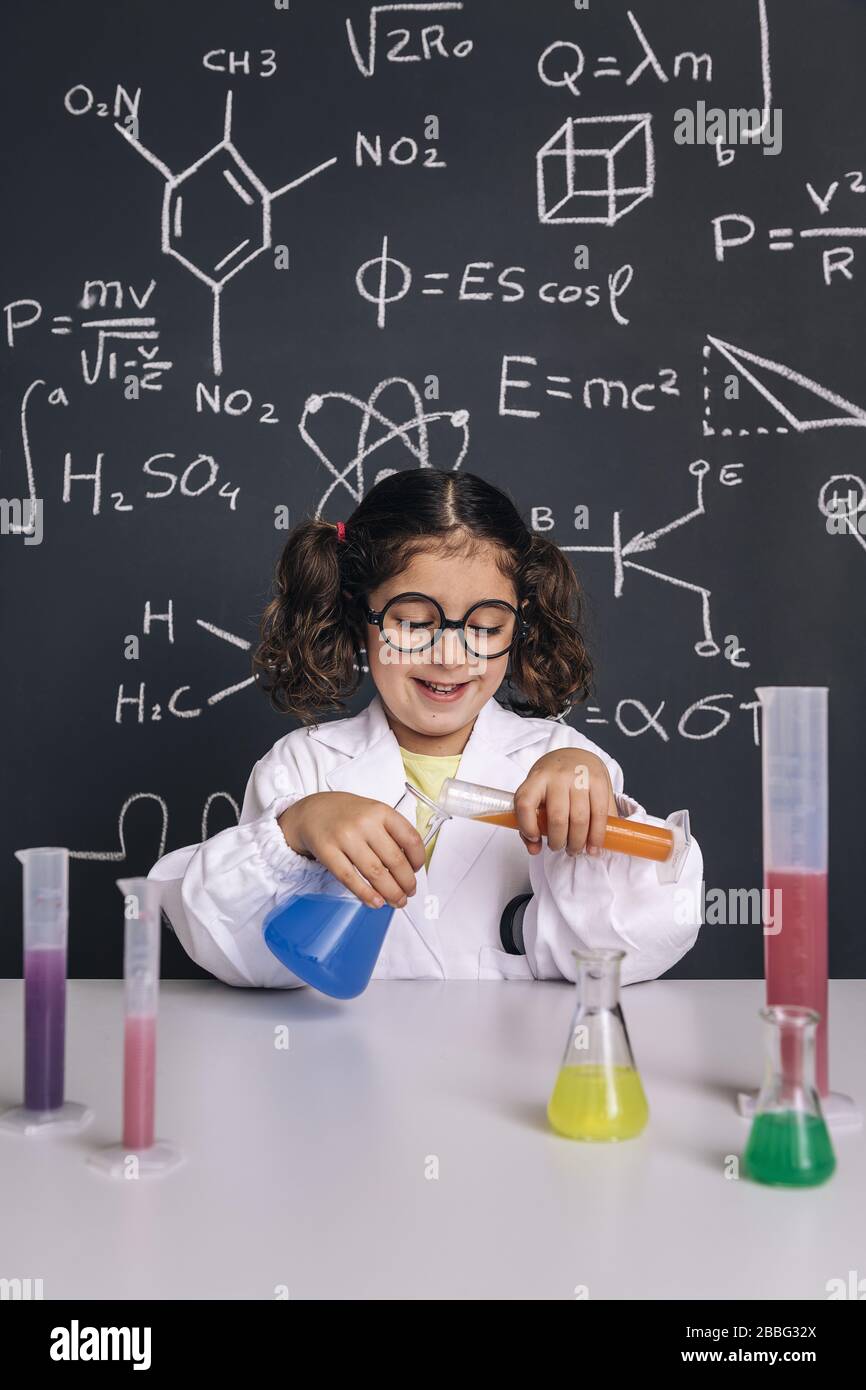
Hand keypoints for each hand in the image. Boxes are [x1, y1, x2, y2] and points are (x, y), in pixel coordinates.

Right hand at [278, 792, 424, 908]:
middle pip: (394, 860)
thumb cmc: (346, 815)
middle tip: (409, 892)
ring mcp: (345, 837)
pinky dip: (366, 894)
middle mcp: (365, 823)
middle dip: (406, 882)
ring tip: (397, 901)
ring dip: (390, 892)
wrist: (311, 812)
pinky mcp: (327, 851)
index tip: (417, 870)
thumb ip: (391, 832)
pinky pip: (351, 879)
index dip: (418, 859)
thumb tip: (410, 865)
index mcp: (381, 811)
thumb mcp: (373, 812)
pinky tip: (376, 902)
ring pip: (375, 873)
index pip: (410, 839)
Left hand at [513, 749, 617, 856]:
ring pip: (580, 819)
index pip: (525, 803)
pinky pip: (600, 814)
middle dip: (559, 841)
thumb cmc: (552, 783)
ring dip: (578, 842)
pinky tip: (593, 845)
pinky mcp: (599, 781)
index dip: (527, 827)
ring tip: (575, 849)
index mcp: (536, 779)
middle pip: (557, 818)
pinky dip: (597, 835)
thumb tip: (535, 849)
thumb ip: (530, 822)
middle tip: (560, 848)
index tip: (534, 839)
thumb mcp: (536, 794)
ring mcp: (580, 777)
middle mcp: (557, 776)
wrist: (575, 756)